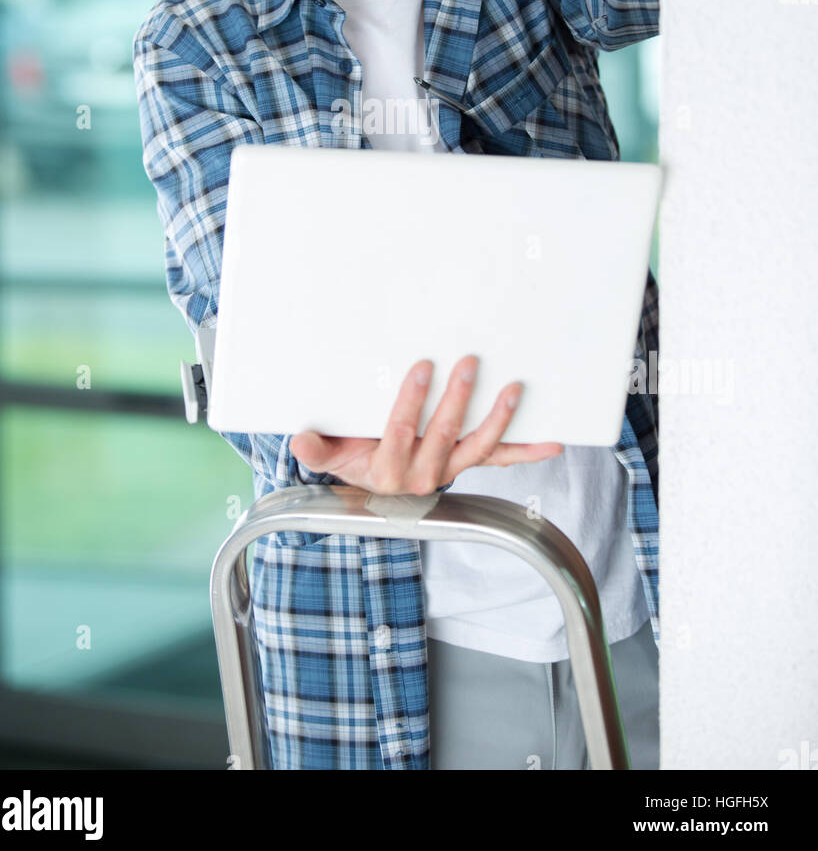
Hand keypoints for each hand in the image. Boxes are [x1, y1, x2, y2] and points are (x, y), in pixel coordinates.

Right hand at [289, 354, 562, 495]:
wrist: (374, 487)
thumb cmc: (353, 459)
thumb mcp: (331, 456)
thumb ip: (317, 450)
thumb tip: (299, 440)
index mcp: (389, 469)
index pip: (401, 432)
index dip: (412, 402)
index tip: (422, 368)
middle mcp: (424, 474)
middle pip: (444, 434)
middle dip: (458, 398)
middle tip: (468, 363)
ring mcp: (450, 468)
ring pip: (477, 446)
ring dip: (498, 419)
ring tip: (514, 390)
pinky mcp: (467, 463)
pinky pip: (499, 459)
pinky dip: (526, 452)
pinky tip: (552, 442)